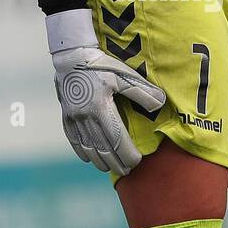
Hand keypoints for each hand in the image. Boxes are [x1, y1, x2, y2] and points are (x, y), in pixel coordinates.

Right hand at [47, 8, 165, 173]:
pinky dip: (82, 151)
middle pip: (102, 147)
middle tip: (127, 171)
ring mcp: (74, 118)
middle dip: (116, 162)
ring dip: (100, 161)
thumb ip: (142, 92)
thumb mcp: (124, 75)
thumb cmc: (102, 64)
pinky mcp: (66, 116)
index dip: (127, 153)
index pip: (117, 138)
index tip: (137, 162)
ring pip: (87, 147)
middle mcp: (85, 117)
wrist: (71, 56)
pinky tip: (89, 159)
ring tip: (111, 169)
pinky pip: (73, 139)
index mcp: (101, 108)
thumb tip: (161, 105)